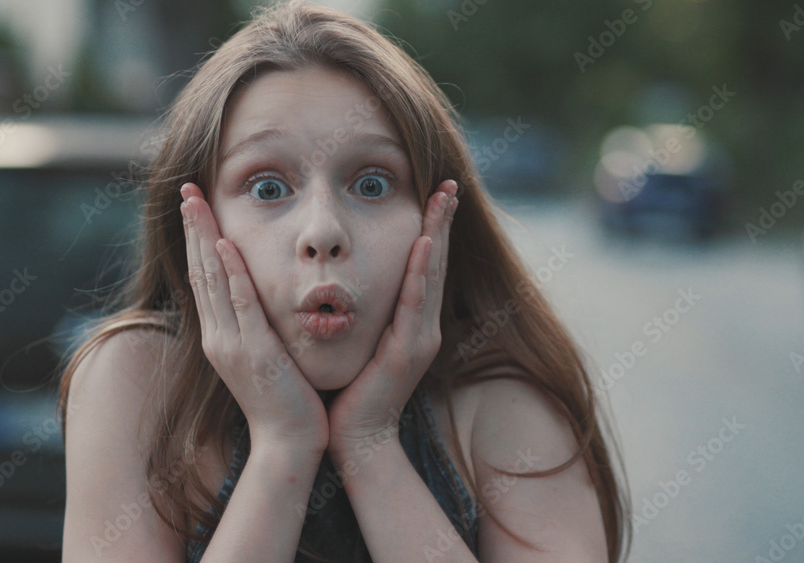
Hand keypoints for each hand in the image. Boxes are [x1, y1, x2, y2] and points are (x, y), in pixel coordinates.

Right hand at [180, 182, 327, 453]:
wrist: (289, 442)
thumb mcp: (266, 356)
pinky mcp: (252, 352)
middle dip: (193, 229)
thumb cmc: (286, 400)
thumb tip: (261, 300)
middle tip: (186, 190)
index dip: (198, 241)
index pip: (205, 279)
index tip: (194, 208)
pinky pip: (240, 305)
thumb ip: (259, 327)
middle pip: (200, 272)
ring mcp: (231, 343)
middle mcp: (218, 336)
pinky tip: (225, 244)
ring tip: (195, 202)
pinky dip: (230, 273)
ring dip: (204, 238)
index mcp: (221, 336)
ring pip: (212, 281)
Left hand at [326, 179, 458, 459]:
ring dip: (437, 234)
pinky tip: (423, 244)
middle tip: (449, 184)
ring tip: (442, 199)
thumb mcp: (366, 345)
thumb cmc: (354, 394)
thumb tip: (354, 287)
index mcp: (413, 323)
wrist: (357, 440)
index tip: (435, 194)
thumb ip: (370, 317)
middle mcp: (423, 326)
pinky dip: (420, 272)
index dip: (432, 229)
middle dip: (442, 221)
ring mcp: (419, 338)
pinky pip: (414, 303)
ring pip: (429, 275)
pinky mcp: (407, 352)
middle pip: (435, 263)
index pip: (424, 266)